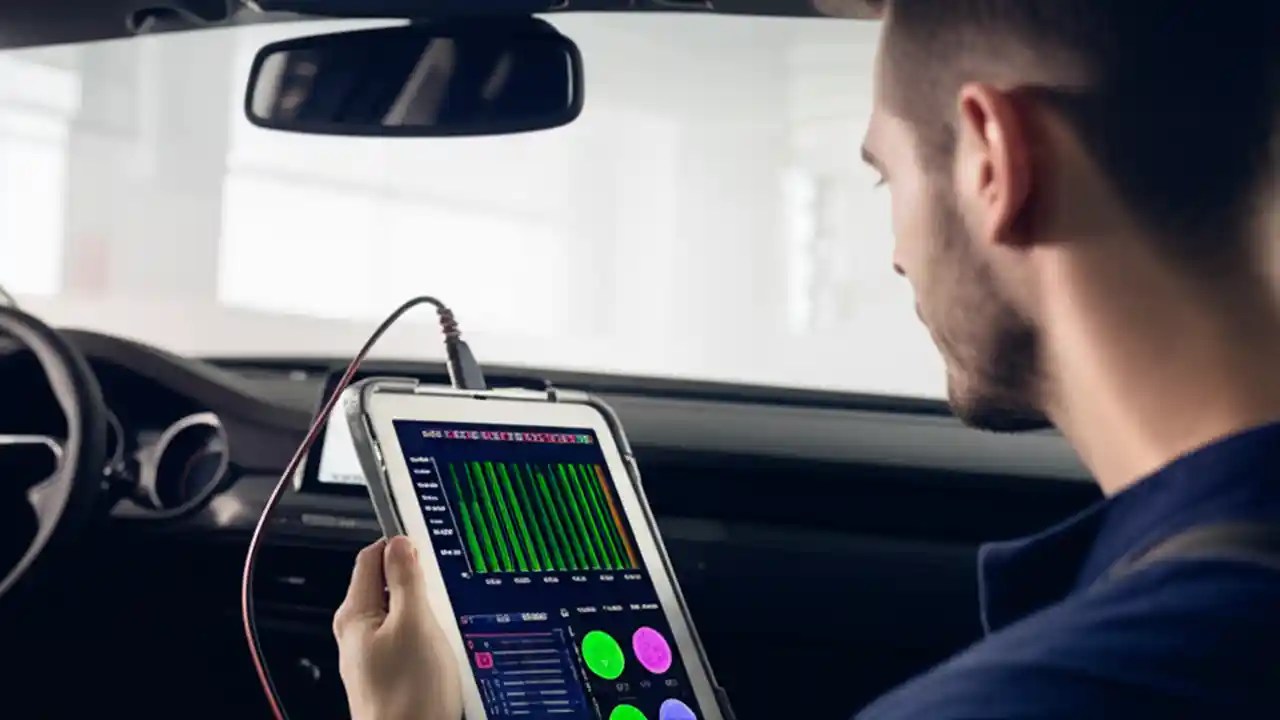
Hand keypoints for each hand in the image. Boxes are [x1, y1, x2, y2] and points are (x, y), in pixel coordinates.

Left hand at [334, 536, 462, 719]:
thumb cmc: (408, 697)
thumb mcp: (414, 624)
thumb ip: (406, 580)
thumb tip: (400, 543)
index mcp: (355, 614)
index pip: (370, 557)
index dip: (398, 544)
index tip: (427, 540)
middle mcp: (358, 633)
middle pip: (388, 584)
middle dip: (418, 578)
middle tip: (446, 581)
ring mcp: (375, 655)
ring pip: (403, 612)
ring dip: (427, 608)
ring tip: (449, 616)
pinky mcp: (393, 674)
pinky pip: (411, 638)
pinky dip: (430, 633)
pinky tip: (448, 643)